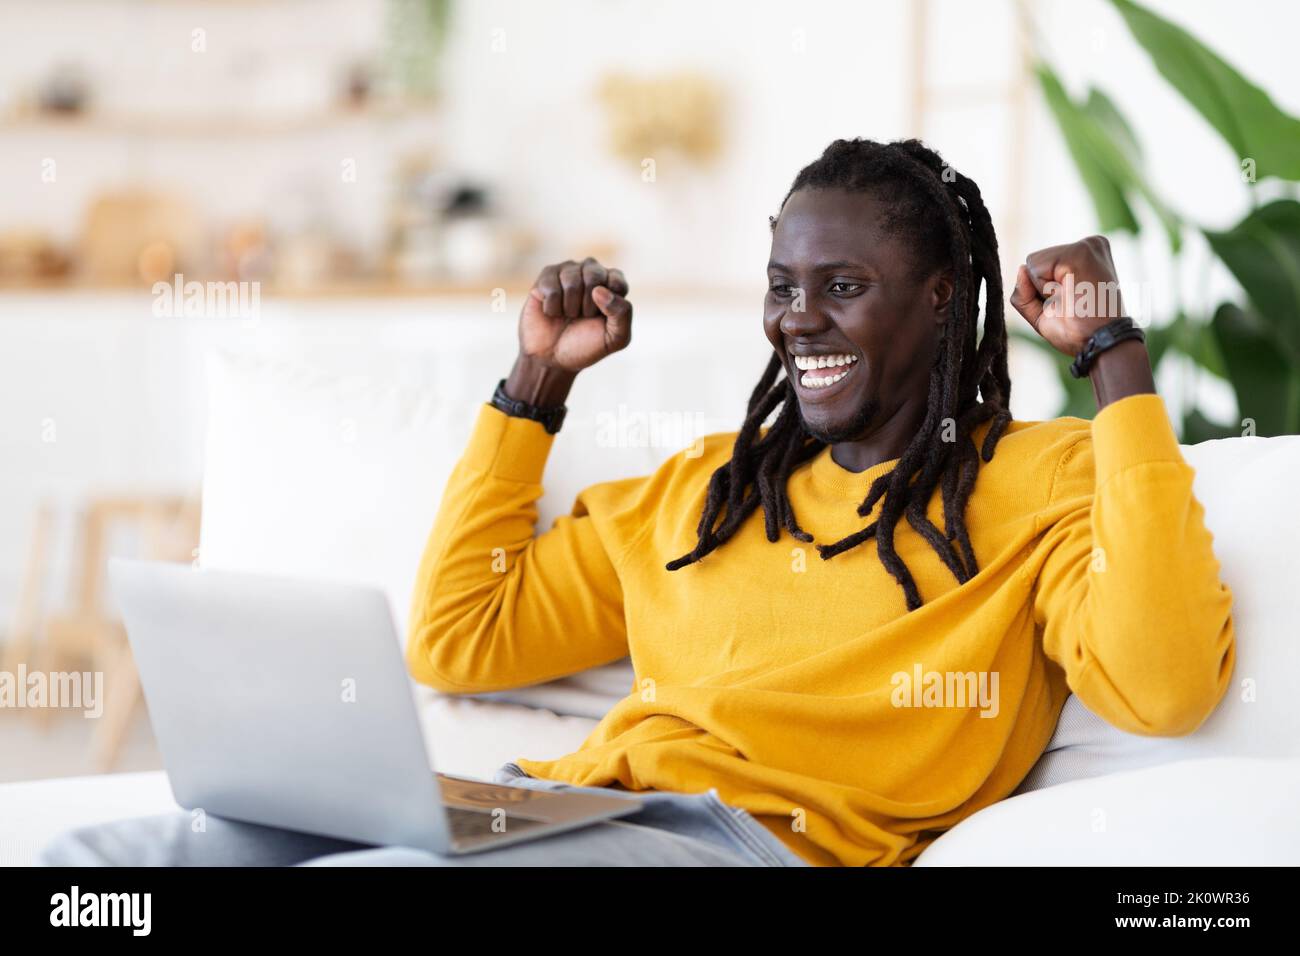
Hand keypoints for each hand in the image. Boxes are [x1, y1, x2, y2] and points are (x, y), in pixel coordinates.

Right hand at [518, 257, 631, 371]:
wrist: (553, 358)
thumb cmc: (587, 345)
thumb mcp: (616, 338)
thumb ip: (622, 313)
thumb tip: (599, 290)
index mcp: (612, 284)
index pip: (617, 281)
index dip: (609, 305)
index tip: (601, 319)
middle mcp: (591, 271)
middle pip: (594, 276)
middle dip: (588, 305)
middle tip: (582, 317)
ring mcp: (568, 271)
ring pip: (571, 280)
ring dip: (569, 307)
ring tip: (567, 315)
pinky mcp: (546, 277)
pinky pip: (551, 287)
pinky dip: (552, 307)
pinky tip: (552, 312)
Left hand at [1009, 235, 1126, 355]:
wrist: (1099, 342)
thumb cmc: (1077, 331)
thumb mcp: (1044, 310)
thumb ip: (1026, 290)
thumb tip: (1021, 268)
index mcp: (1087, 255)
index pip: (1042, 264)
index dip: (1045, 291)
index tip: (1073, 301)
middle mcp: (1090, 244)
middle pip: (1035, 261)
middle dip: (1042, 289)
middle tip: (1071, 302)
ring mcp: (1086, 246)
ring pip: (1032, 263)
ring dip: (1043, 290)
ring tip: (1072, 298)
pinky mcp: (1079, 252)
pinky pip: (1035, 268)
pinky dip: (1043, 289)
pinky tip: (1069, 294)